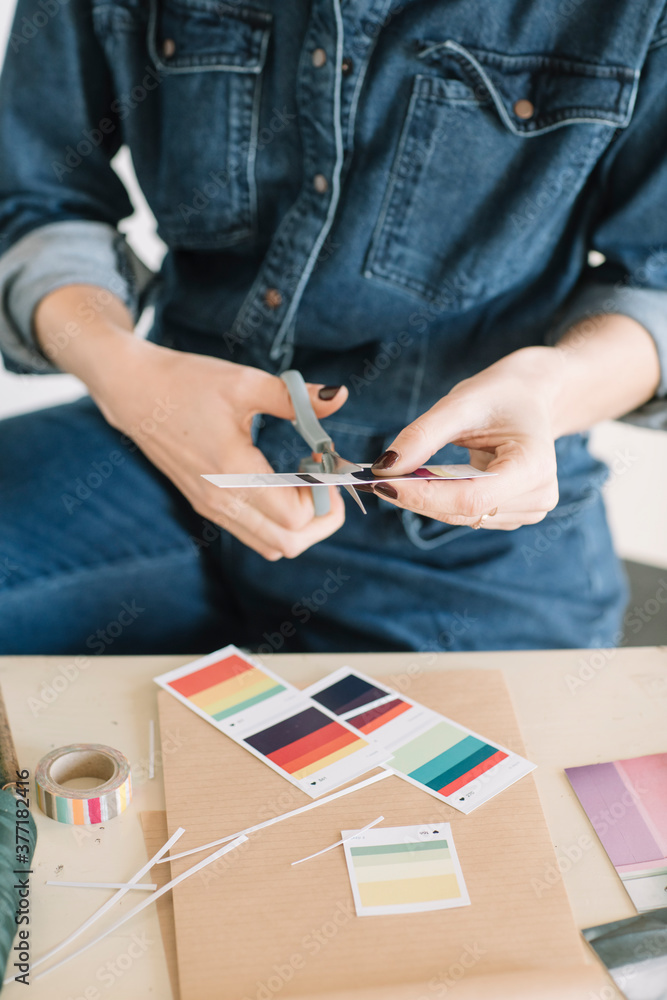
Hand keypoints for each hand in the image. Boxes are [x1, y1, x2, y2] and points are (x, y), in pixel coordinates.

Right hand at [95, 338, 348, 559]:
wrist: (134, 391)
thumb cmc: (187, 382)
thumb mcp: (245, 382)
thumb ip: (296, 398)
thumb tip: (339, 397)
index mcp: (232, 472)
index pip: (295, 518)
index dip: (323, 495)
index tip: (326, 460)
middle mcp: (221, 500)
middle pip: (288, 544)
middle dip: (320, 518)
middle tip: (324, 479)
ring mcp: (211, 507)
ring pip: (271, 546)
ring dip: (299, 524)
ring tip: (303, 480)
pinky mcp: (206, 505)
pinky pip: (252, 533)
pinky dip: (277, 521)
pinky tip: (280, 482)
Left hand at [368, 347, 561, 529]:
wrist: (530, 397)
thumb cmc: (499, 395)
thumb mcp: (460, 403)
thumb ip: (423, 436)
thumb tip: (385, 468)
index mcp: (534, 467)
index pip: (471, 497)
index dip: (424, 495)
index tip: (382, 484)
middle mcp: (538, 496)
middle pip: (464, 511)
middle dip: (416, 497)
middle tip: (373, 480)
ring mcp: (528, 510)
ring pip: (461, 517)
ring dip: (425, 499)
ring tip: (397, 475)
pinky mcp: (513, 514)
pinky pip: (466, 514)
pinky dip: (439, 499)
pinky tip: (425, 480)